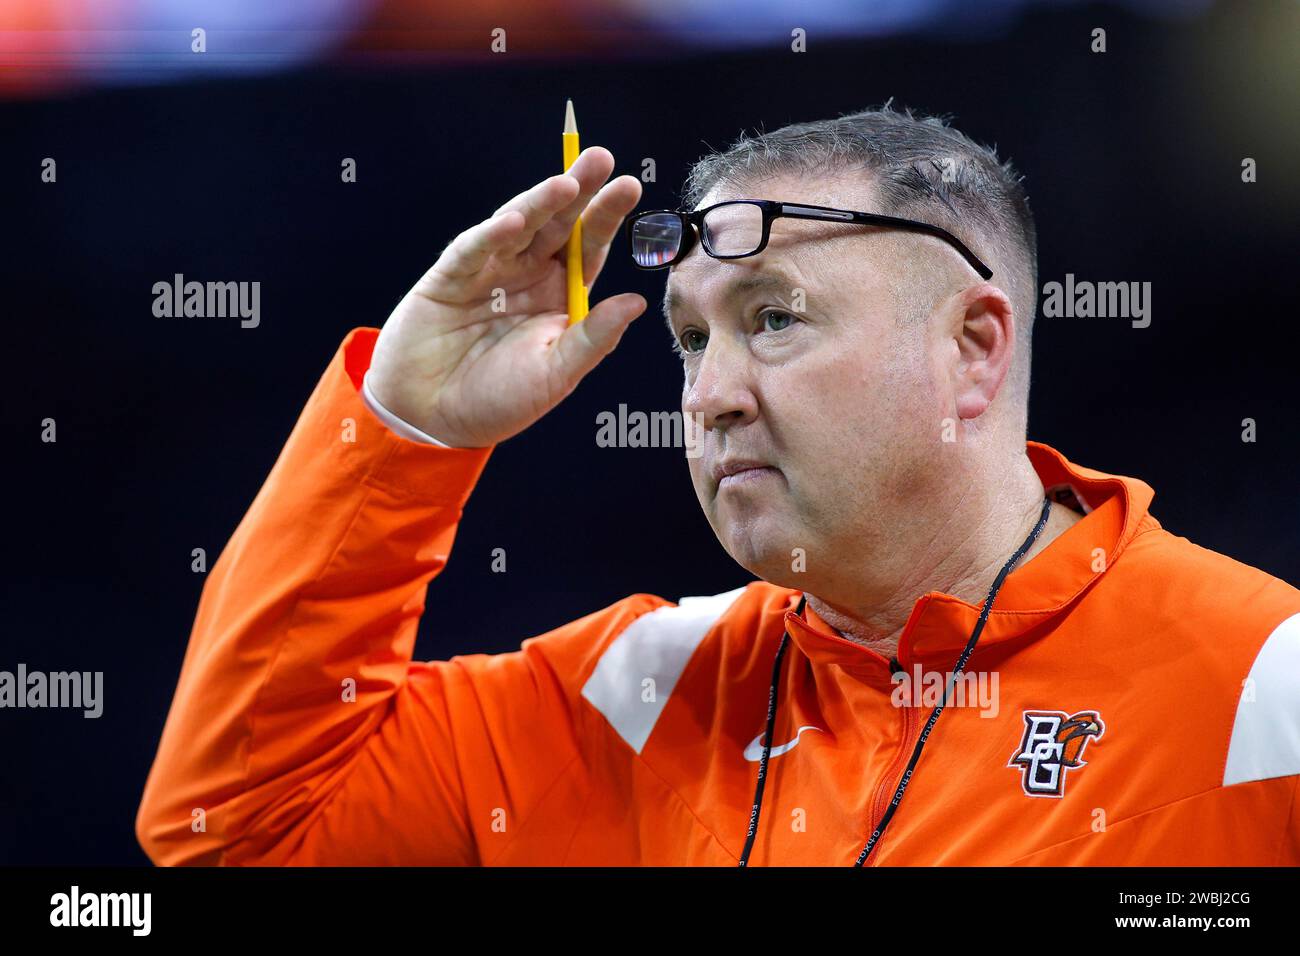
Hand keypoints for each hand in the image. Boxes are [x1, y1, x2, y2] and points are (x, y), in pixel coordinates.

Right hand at [366, 147, 646, 447]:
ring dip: (540, 203)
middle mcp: (527, 275)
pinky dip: (493, 235)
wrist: (434, 418)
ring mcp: (488, 271)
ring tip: (566, 184)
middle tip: (602, 159)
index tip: (630, 187)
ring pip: (519, 228)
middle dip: (579, 191)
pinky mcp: (451, 276)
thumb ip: (593, 339)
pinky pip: (474, 250)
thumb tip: (635, 302)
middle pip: (558, 225)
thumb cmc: (499, 399)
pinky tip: (515, 222)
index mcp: (559, 295)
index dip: (607, 218)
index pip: (588, 248)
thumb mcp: (556, 374)